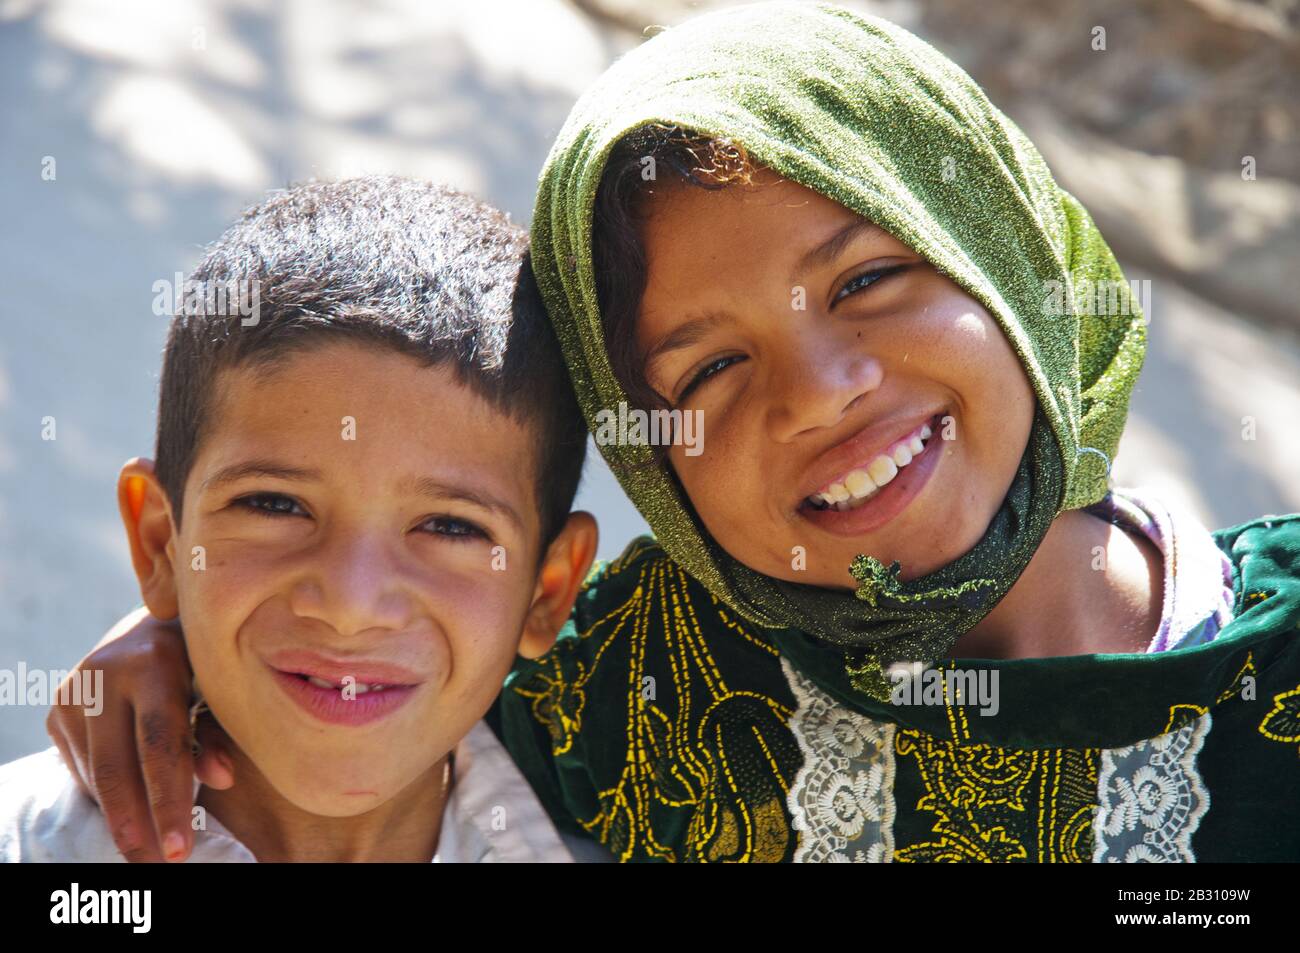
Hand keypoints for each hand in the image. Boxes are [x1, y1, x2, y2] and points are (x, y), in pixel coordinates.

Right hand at [45, 606, 235, 861]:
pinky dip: (107, 793)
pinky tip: (131, 807)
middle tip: (156, 865)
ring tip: (149, 849)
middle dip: (137, 825)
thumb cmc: (201, 662)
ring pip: (98, 773)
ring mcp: (75, 689)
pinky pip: (83, 766)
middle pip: (119, 768)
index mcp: (155, 661)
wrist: (151, 626)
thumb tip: (221, 780)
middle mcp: (105, 673)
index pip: (160, 745)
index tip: (180, 848)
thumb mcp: (216, 687)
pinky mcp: (59, 707)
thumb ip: (216, 733)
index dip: (170, 801)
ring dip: (122, 816)